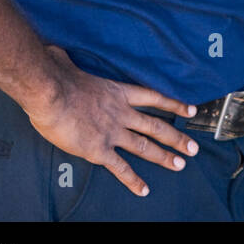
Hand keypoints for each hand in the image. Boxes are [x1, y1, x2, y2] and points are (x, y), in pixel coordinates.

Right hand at [23, 45, 200, 197]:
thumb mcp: (68, 63)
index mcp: (118, 92)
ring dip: (164, 157)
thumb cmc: (55, 75)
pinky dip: (132, 180)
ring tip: (180, 165)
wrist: (50, 92)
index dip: (174, 104)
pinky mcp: (98, 149)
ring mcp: (112, 132)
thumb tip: (56, 54)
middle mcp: (121, 113)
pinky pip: (120, 168)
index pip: (154, 98)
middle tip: (193, 148)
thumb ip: (69, 62)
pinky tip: (143, 189)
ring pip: (144, 147)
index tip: (191, 111)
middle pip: (156, 126)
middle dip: (176, 138)